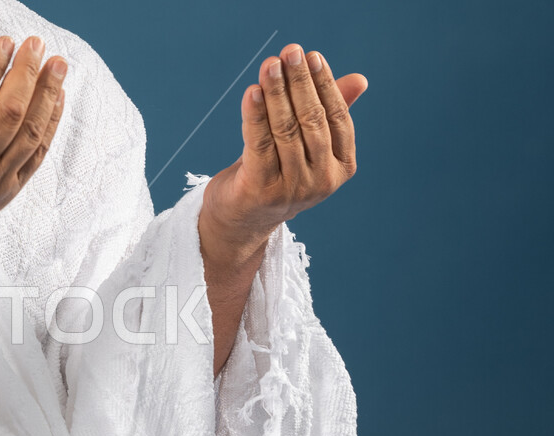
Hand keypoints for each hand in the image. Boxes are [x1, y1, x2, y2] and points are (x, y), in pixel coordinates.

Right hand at [0, 35, 66, 289]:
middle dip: (26, 73)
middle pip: (7, 113)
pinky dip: (50, 123)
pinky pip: (36, 154)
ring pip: (28, 133)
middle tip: (35, 44)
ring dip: (47, 95)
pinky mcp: (6, 191)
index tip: (5, 42)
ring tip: (58, 64)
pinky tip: (56, 96)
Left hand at [201, 43, 368, 251]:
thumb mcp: (304, 145)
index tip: (311, 56)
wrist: (240, 220)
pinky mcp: (261, 190)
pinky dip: (255, 115)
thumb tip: (359, 80)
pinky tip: (252, 91)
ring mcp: (293, 188)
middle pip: (311, 120)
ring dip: (276, 92)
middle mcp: (322, 179)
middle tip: (289, 52)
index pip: (337, 117)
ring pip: (284, 130)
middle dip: (299, 82)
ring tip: (269, 64)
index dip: (325, 84)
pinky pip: (258, 144)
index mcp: (342, 166)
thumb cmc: (275, 173)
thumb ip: (327, 114)